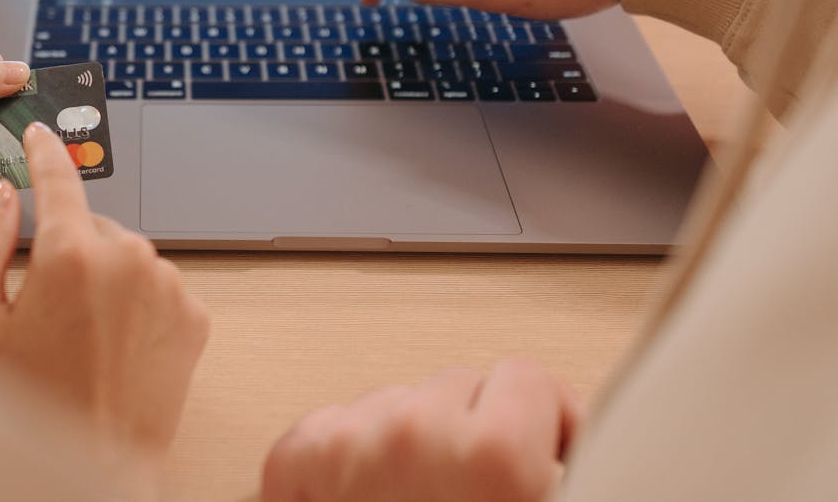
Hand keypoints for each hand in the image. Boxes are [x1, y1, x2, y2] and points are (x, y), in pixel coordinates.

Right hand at [0, 123, 209, 465]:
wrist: (95, 464)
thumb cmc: (30, 405)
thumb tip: (4, 194)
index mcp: (70, 254)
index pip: (59, 180)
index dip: (46, 154)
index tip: (43, 135)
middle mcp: (129, 258)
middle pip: (91, 228)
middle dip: (69, 253)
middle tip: (47, 310)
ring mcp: (168, 286)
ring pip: (127, 258)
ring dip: (105, 280)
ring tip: (83, 339)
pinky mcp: (194, 315)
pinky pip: (158, 288)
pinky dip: (138, 306)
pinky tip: (117, 346)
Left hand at [262, 360, 583, 501]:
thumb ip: (550, 485)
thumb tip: (571, 469)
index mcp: (493, 455)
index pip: (527, 378)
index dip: (543, 420)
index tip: (544, 446)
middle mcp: (416, 434)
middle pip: (458, 385)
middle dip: (473, 433)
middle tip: (476, 494)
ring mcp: (349, 444)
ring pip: (397, 401)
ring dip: (411, 443)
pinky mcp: (296, 461)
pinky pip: (338, 421)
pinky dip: (351, 454)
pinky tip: (371, 501)